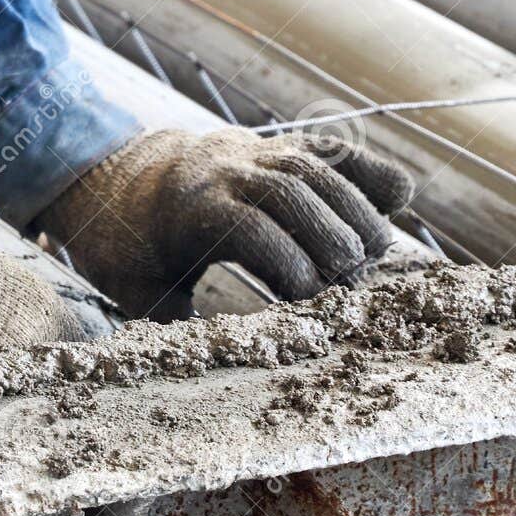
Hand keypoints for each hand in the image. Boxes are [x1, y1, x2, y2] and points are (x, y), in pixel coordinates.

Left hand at [38, 129, 412, 318]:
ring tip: (379, 252)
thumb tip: (210, 370)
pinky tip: (400, 195)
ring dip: (356, 207)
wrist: (116, 175)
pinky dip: (365, 168)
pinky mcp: (274, 145)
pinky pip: (326, 147)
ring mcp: (252, 152)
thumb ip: (173, 323)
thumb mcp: (135, 289)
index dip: (286, 264)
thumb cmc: (128, 246)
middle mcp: (225, 171)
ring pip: (314, 164)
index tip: (309, 301)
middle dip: (331, 235)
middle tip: (354, 282)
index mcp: (189, 209)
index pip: (248, 228)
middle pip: (291, 190)